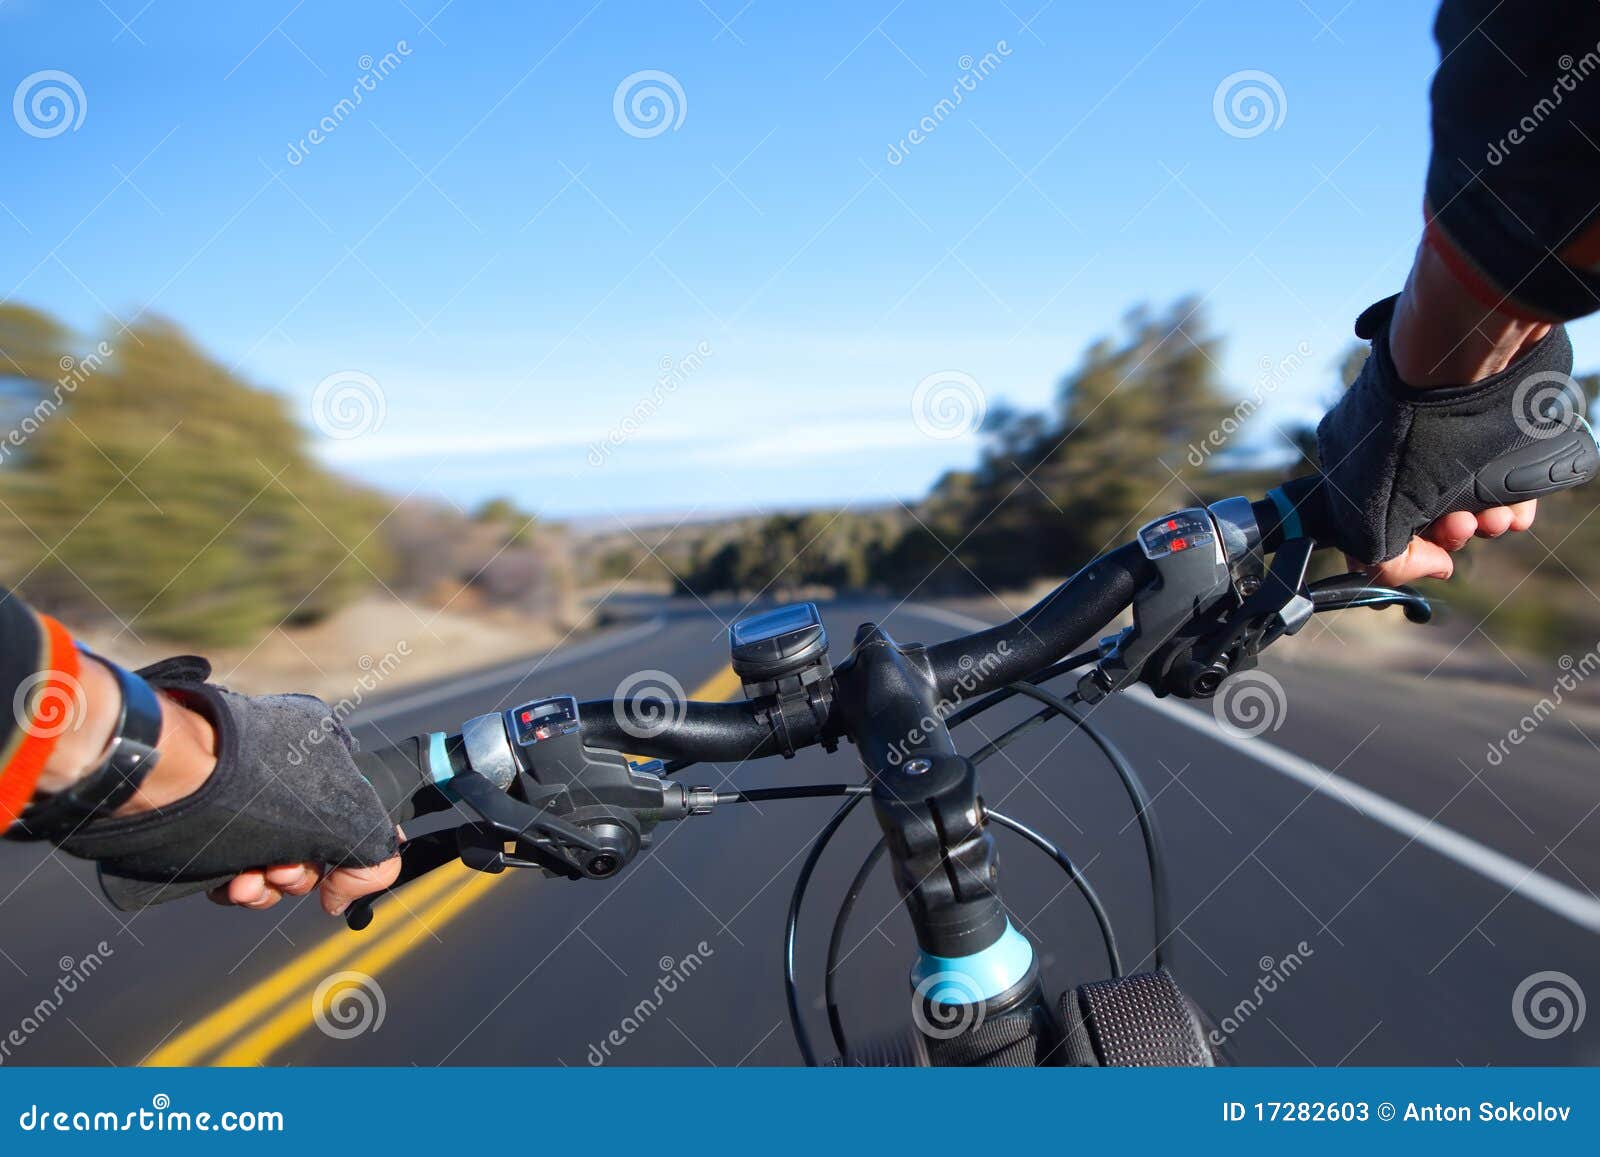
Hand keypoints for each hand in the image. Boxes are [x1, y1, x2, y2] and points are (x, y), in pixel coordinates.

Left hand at [38, 651, 401, 916]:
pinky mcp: (207, 825)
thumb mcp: (347, 821)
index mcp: (327, 753)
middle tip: (282, 873)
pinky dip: (236, 886)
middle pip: (318, 848)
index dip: (357, 854)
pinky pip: (235, 868)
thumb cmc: (257, 792)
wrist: (162, 785)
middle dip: (301, 875)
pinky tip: (227, 885)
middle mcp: (289, 774)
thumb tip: (340, 901)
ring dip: (268, 888)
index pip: (361, 811)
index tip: (342, 883)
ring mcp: (247, 800)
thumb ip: (375, 859)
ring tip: (247, 883)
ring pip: (274, 865)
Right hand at [1359, 242, 1551, 585]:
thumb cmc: (1415, 426)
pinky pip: (1503, 471)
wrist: (1476, 346)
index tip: (1435, 552)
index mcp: (1354, 457)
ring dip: (1487, 520)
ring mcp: (1445, 429)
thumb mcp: (1374, 512)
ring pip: (1470, 494)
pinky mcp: (1491, 419)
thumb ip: (1382, 559)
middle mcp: (1396, 444)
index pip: (1373, 522)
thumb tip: (1437, 566)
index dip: (1406, 548)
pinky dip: (1513, 495)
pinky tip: (1520, 504)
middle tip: (1466, 526)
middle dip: (1452, 530)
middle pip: (1426, 511)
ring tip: (1500, 516)